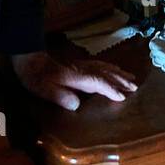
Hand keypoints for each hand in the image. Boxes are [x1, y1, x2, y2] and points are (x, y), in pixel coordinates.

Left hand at [11, 51, 137, 109]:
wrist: (28, 59)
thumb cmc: (35, 77)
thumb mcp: (44, 89)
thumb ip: (60, 96)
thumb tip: (77, 104)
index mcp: (76, 77)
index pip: (97, 82)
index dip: (110, 89)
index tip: (123, 97)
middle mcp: (82, 70)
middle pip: (105, 73)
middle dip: (121, 80)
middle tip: (135, 86)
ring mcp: (81, 66)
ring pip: (104, 67)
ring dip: (118, 73)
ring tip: (130, 77)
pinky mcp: (78, 65)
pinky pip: (99, 65)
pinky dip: (110, 67)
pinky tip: (113, 69)